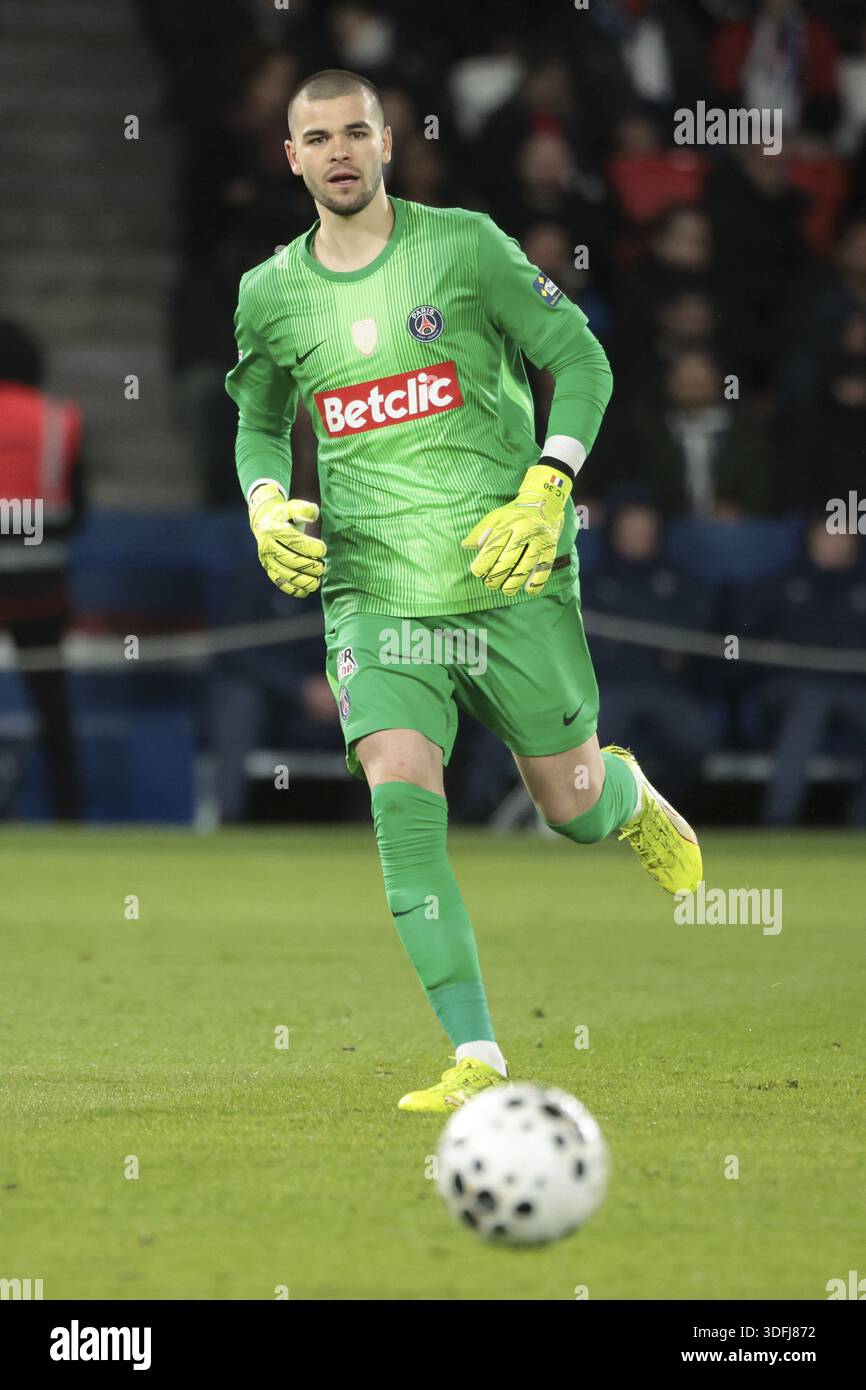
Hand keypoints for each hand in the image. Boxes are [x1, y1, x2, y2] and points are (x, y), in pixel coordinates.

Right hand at [248, 483, 325, 597]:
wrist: (264, 522)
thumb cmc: (284, 515)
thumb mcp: (291, 507)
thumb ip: (303, 509)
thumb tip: (314, 513)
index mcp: (274, 530)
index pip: (294, 542)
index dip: (310, 547)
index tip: (323, 549)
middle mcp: (268, 547)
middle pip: (290, 560)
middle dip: (309, 566)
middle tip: (323, 567)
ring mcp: (267, 560)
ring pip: (285, 575)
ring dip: (303, 581)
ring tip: (317, 581)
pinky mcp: (269, 570)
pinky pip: (281, 584)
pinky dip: (294, 590)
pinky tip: (307, 591)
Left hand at [460, 463, 571, 596]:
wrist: (546, 504)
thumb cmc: (515, 514)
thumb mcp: (496, 516)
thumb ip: (481, 530)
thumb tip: (467, 545)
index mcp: (510, 523)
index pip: (495, 545)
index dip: (484, 561)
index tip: (476, 571)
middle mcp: (526, 530)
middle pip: (510, 558)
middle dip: (497, 575)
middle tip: (490, 584)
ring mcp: (541, 540)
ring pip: (526, 566)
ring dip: (515, 582)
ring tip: (506, 590)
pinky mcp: (552, 548)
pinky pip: (545, 568)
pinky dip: (537, 581)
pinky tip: (528, 589)